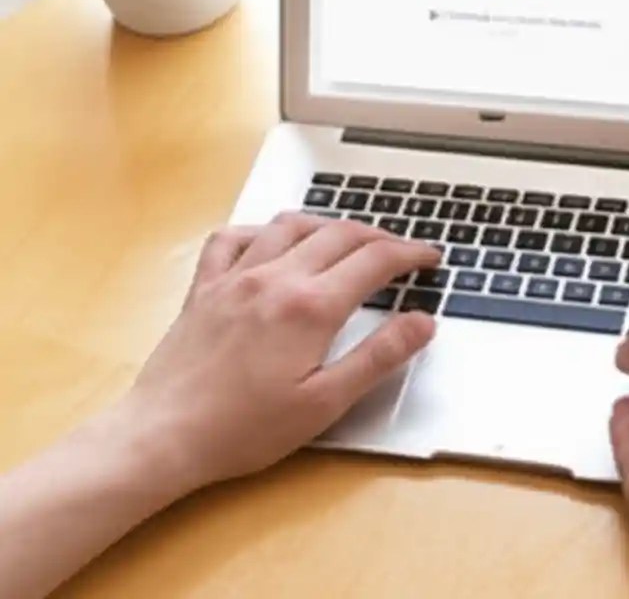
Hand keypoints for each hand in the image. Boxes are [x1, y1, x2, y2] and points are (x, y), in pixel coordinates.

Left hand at [121, 213, 440, 493]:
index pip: (375, 260)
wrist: (164, 436)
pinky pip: (231, 238)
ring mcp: (235, 279)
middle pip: (339, 234)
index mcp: (310, 307)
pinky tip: (272, 242)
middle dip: (379, 235)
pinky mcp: (203, 289)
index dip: (411, 253)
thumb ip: (379, 356)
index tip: (430, 258)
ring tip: (348, 239)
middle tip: (401, 251)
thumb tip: (421, 322)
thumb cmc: (244, 429)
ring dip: (327, 225)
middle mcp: (274, 279)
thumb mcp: (327, 402)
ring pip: (289, 226)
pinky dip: (260, 231)